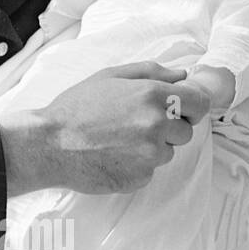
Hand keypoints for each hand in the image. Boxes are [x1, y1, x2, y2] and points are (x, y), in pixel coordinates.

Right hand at [0, 62, 211, 195]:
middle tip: (133, 125)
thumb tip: (182, 75)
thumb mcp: (109, 77)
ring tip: (117, 141)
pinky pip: (149, 171)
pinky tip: (111, 156)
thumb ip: (150, 72)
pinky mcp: (141, 178)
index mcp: (153, 96)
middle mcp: (157, 125)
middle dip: (167, 129)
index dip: (190, 107)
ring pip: (167, 153)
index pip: (199, 104)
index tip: (178, 111)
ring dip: (150, 148)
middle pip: (185, 132)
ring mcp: (150, 155)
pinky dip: (135, 166)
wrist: (49, 144)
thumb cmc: (75, 108)